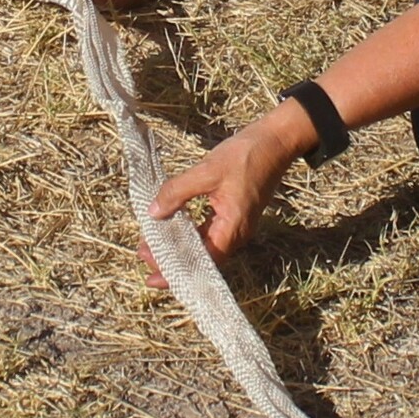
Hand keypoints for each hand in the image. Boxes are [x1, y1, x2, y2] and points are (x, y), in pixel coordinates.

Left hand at [141, 114, 300, 287]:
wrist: (275, 141)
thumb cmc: (246, 155)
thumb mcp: (206, 171)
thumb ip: (177, 192)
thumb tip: (154, 213)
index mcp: (233, 227)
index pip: (203, 261)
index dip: (177, 270)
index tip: (152, 276)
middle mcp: (236, 233)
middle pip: (202, 258)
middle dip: (172, 260)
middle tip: (143, 254)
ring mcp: (236, 225)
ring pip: (204, 245)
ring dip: (179, 246)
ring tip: (151, 244)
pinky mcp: (233, 215)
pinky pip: (208, 232)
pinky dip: (188, 233)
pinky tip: (171, 226)